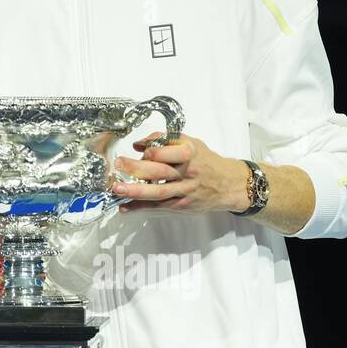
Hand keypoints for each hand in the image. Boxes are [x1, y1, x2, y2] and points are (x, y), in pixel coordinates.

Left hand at [112, 132, 249, 213]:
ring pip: (158, 192)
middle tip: (117, 165)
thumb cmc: (206, 160)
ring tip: (117, 189)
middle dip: (135, 169)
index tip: (136, 150)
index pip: (164, 151)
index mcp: (189, 153)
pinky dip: (141, 207)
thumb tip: (138, 144)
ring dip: (135, 191)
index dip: (148, 151)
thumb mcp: (190, 143)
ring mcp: (185, 191)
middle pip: (158, 172)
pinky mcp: (182, 205)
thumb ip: (164, 140)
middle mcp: (187, 173)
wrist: (229, 184)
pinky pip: (159, 206)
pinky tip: (125, 206)